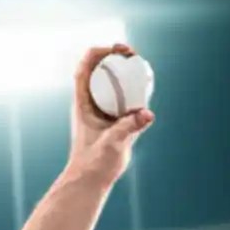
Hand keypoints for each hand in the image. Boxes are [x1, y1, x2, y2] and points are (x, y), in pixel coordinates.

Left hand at [65, 43, 155, 189]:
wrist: (90, 180)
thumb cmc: (94, 163)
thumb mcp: (112, 143)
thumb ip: (128, 128)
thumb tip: (147, 114)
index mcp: (82, 103)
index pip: (84, 69)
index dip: (97, 53)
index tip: (116, 49)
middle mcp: (90, 103)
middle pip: (97, 71)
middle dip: (112, 55)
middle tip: (132, 51)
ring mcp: (101, 110)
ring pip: (109, 82)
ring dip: (121, 69)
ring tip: (139, 62)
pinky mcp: (112, 119)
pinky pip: (121, 96)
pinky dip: (130, 85)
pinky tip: (145, 83)